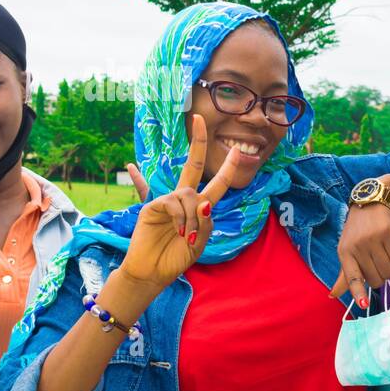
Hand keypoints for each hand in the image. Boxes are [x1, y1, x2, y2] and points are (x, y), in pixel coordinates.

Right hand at [115, 114, 239, 295]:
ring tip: (187, 236)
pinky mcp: (153, 206)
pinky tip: (163, 209)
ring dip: (194, 217)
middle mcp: (183, 200)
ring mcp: (167, 201)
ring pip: (189, 195)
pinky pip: (173, 203)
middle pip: (193, 166)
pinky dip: (180, 217)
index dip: (226, 168)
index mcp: (198, 208)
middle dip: (198, 143)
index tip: (237, 150)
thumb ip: (206, 222)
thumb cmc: (176, 258)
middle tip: (198, 118)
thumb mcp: (201, 242)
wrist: (153, 272)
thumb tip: (204, 203)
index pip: (216, 184)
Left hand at [329, 195, 389, 300]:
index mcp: (344, 253)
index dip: (358, 291)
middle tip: (380, 267)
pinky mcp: (388, 233)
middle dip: (381, 278)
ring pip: (389, 271)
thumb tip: (332, 295)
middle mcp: (357, 247)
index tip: (363, 304)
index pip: (351, 277)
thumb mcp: (347, 250)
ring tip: (389, 261)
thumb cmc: (358, 231)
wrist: (372, 202)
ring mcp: (373, 240)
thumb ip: (344, 275)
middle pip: (376, 279)